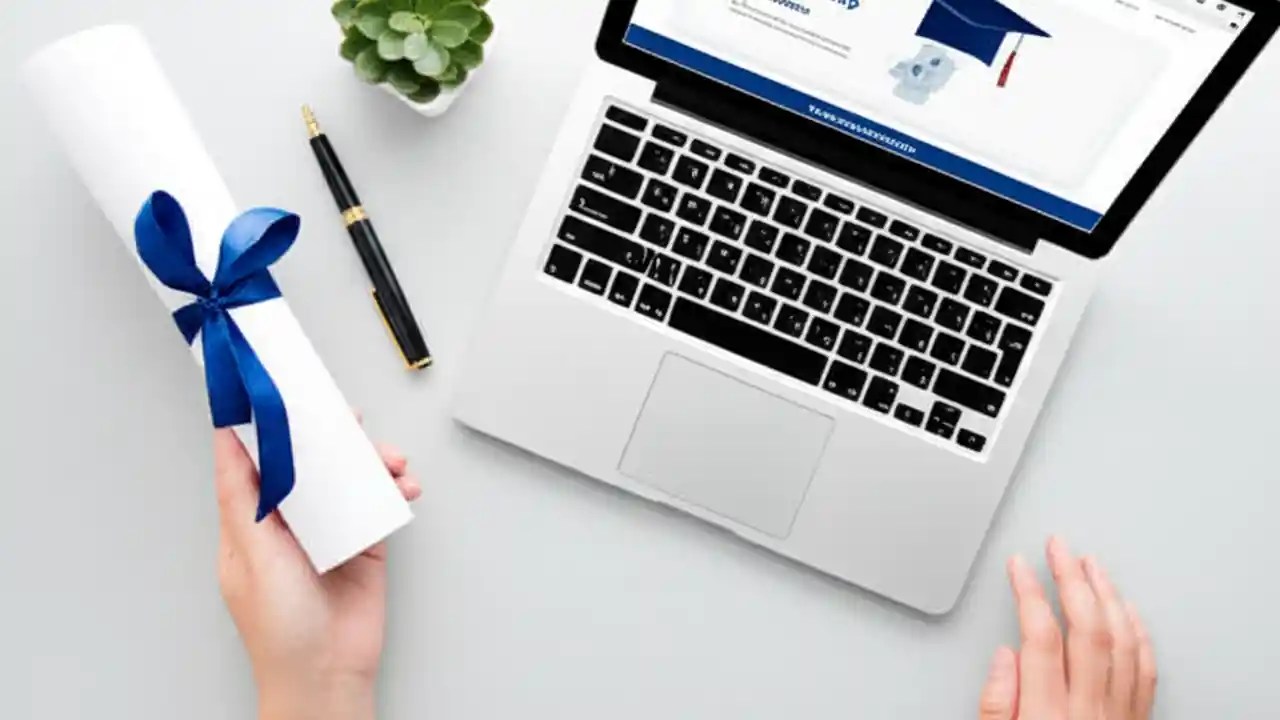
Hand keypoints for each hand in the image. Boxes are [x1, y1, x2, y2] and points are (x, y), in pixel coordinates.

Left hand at [213, 428, 421, 719]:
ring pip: (348, 479)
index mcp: (250, 525)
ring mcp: (329, 532)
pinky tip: (403, 487)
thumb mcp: (254, 557)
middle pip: (307, 463)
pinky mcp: (365, 544)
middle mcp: (290, 523)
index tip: (264, 391)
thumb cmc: (280, 631)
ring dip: (370, 462)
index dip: (256, 427)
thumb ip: (246, 499)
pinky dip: (395, 490)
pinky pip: (379, 504)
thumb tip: (230, 448)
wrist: (327, 674)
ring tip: (390, 460)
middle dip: (327, 436)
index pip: (248, 463)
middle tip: (343, 416)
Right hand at [979, 537, 1157, 719]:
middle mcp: (1089, 709)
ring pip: (1122, 641)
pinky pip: (1146, 669)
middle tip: (1059, 549)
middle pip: (1087, 628)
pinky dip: (1138, 632)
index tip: (1019, 566)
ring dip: (1107, 595)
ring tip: (1092, 566)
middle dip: (1071, 578)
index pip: (1040, 636)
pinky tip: (1126, 610)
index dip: (1029, 591)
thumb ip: (996, 704)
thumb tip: (1003, 657)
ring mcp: (1119, 714)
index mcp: (1047, 714)